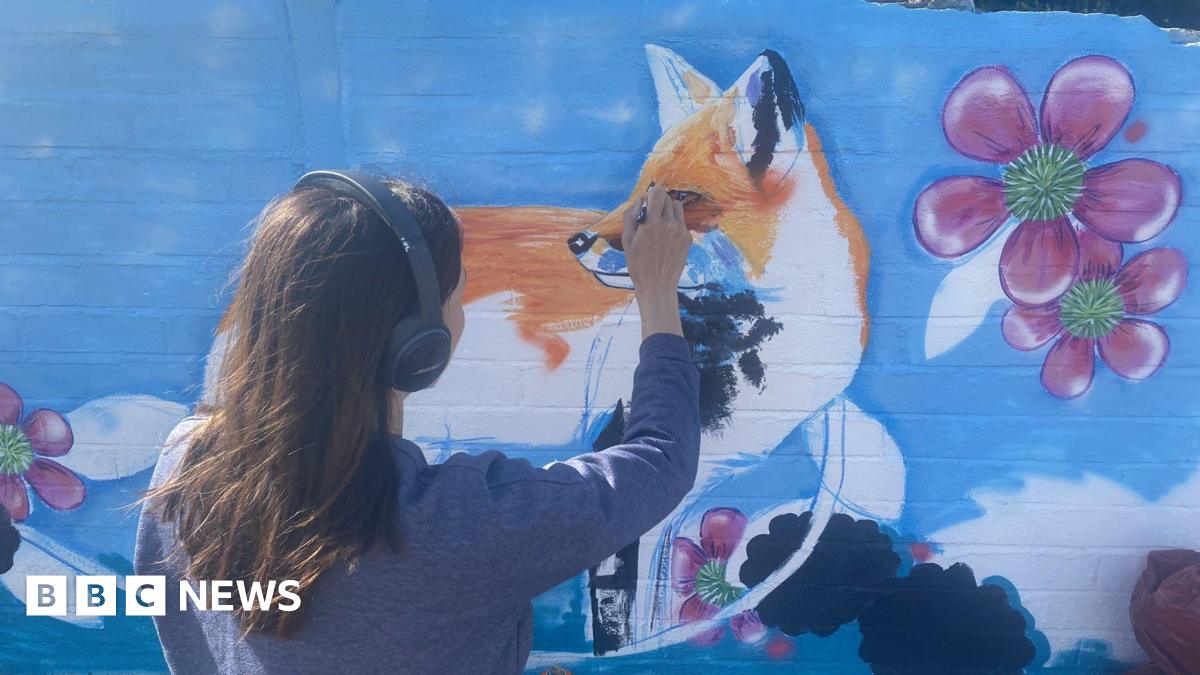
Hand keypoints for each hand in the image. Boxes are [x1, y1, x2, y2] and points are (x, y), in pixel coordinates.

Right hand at [622, 183, 690, 338]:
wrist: (657, 285)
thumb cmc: (637, 264)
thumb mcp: (627, 239)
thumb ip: (631, 215)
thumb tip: (640, 201)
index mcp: (652, 223)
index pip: (658, 192)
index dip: (651, 194)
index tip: (647, 203)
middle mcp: (669, 224)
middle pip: (667, 198)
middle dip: (658, 203)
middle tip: (651, 216)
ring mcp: (681, 231)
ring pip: (677, 207)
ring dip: (668, 210)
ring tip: (660, 224)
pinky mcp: (688, 238)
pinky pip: (681, 221)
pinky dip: (674, 224)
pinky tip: (667, 238)